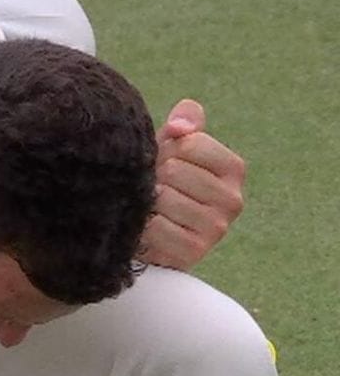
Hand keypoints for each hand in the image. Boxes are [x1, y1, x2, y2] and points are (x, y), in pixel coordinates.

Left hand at [139, 99, 245, 270]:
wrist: (152, 235)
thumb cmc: (163, 183)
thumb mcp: (173, 148)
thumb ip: (184, 125)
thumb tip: (180, 125)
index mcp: (233, 168)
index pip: (190, 143)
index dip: (164, 148)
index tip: (161, 161)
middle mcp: (232, 199)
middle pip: (174, 170)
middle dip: (152, 175)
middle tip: (150, 186)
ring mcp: (216, 227)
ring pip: (163, 197)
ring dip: (145, 200)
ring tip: (146, 205)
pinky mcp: (194, 250)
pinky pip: (156, 226)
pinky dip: (142, 224)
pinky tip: (144, 226)